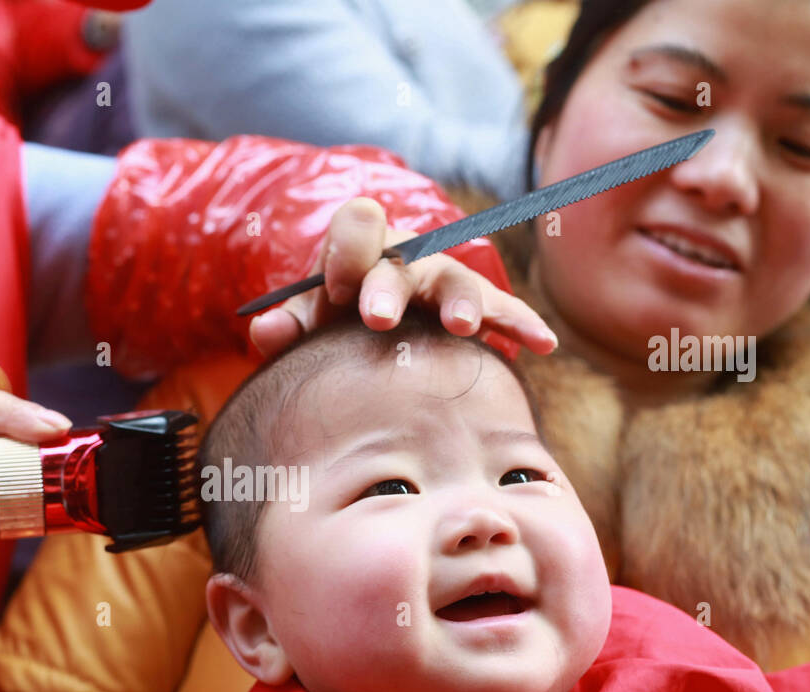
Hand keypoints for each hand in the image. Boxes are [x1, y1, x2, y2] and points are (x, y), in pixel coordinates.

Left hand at [248, 197, 557, 358]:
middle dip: (389, 287)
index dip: (346, 254)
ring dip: (459, 302)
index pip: (356, 228)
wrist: (368, 327)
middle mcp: (405, 255)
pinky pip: (502, 312)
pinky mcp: (475, 308)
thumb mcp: (306, 322)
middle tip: (378, 318)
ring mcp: (443, 279)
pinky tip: (543, 344)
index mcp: (361, 247)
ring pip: (454, 282)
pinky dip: (521, 324)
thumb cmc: (335, 322)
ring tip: (459, 327)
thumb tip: (266, 330)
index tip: (337, 292)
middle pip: (401, 260)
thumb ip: (284, 327)